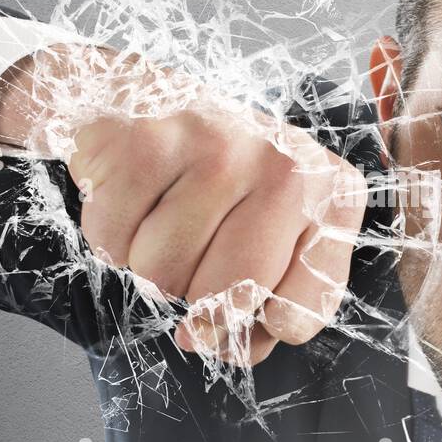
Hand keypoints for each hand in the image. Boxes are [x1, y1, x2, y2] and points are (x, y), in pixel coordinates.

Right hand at [0, 45, 367, 365]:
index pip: (303, 312)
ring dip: (148, 262)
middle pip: (229, 298)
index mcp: (330, 194)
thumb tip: (214, 342)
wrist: (142, 100)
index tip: (246, 296)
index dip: (262, 324)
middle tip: (195, 248)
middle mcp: (285, 165)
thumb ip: (264, 303)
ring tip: (163, 210)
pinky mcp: (146, 143)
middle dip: (198, 298)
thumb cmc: (214, 180)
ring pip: (162, 277)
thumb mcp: (267, 233)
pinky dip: (110, 236)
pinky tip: (132, 195)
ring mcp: (216, 148)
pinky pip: (113, 244)